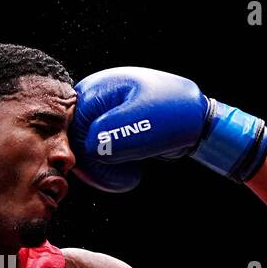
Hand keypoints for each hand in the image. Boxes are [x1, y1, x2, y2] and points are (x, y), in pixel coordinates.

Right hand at [70, 67, 266, 191]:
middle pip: (76, 140)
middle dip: (96, 165)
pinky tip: (131, 172)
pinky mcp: (110, 131)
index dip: (84, 152)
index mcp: (96, 89)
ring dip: (105, 169)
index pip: (71, 126)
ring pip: (87, 151)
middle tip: (124, 177)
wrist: (195, 119)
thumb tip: (91, 150)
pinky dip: (112, 168)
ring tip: (130, 175)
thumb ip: (115, 134)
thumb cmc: (174, 114)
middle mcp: (94, 101)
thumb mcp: (146, 122)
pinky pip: (101, 155)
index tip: (106, 168)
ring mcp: (101, 116)